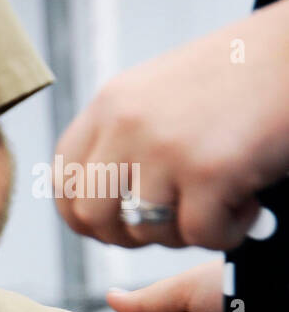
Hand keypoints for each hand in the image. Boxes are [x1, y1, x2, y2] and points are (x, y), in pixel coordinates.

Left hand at [54, 0, 288, 249]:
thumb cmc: (242, 75)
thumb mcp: (159, 94)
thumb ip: (123, 138)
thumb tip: (97, 208)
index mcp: (109, 104)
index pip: (63, 181)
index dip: (85, 217)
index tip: (118, 225)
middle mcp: (126, 125)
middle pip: (92, 217)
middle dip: (129, 236)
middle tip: (174, 223)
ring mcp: (164, 147)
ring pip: (144, 231)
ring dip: (184, 234)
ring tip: (221, 204)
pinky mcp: (210, 170)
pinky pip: (198, 235)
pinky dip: (226, 233)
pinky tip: (248, 205)